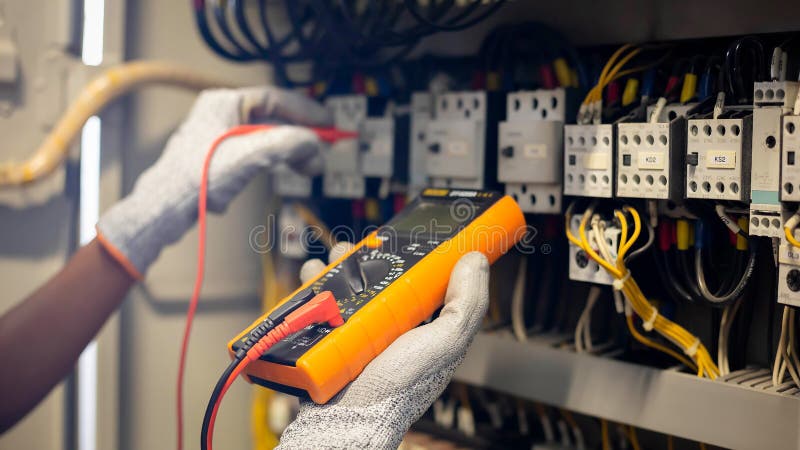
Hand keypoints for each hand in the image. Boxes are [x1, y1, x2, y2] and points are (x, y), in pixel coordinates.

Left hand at [96, 87, 331, 277]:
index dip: (306, 112)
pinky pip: (257, 150)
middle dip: (300, 137)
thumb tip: (313, 140)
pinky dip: (275, 159)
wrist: (166, 206)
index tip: (328, 125)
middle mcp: (222, 113)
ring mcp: (221, 134)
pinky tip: (285, 171)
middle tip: (321, 152)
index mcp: (224, 102)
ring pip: (267, 136)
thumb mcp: (248, 157)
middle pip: (274, 118)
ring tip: (309, 168)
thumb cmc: (196, 178)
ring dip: (290, 151)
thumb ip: (284, 144)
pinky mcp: (221, 155)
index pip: (276, 99)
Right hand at [277, 244, 489, 449]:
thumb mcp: (445, 342)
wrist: (347, 418)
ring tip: (335, 256)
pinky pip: (320, 302)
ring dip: (339, 264)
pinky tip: (313, 277)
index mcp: (421, 326)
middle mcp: (390, 327)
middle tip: (365, 243)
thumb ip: (467, 304)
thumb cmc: (397, 389)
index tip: (411, 234)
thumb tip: (475, 259)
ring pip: (347, 285)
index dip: (417, 256)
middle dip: (371, 255)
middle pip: (380, 277)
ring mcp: (357, 332)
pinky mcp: (327, 337)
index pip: (423, 281)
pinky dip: (314, 285)